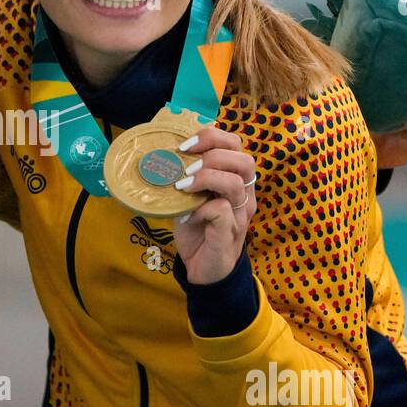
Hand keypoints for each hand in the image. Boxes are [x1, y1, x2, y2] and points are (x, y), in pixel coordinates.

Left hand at [170, 126, 257, 284]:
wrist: (202, 269)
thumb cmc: (196, 229)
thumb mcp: (188, 197)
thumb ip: (185, 177)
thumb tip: (162, 153)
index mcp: (236, 179)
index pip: (236, 145)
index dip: (212, 137)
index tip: (185, 145)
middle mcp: (244, 194)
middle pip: (244, 160)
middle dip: (211, 155)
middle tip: (186, 166)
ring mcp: (240, 214)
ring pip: (234, 183)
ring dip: (205, 179)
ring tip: (182, 187)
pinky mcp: (230, 232)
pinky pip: (221, 210)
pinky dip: (199, 209)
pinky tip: (186, 216)